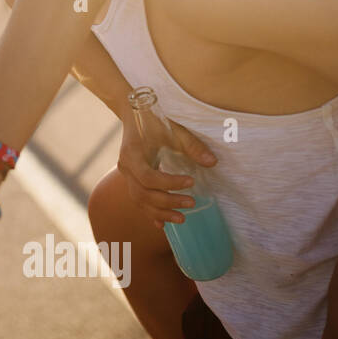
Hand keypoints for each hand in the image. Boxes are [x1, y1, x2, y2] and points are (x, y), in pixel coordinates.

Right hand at [117, 113, 216, 228]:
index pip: (148, 177)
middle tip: (192, 203)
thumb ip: (192, 146)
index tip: (191, 181)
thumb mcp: (174, 130)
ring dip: (160, 212)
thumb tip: (212, 163)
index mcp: (132, 154)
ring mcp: (126, 175)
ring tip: (182, 219)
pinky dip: (150, 212)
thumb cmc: (155, 120)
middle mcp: (125, 167)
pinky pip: (138, 200)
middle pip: (142, 193)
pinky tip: (162, 225)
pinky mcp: (131, 179)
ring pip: (139, 200)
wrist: (134, 113)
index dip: (169, 184)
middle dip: (167, 202)